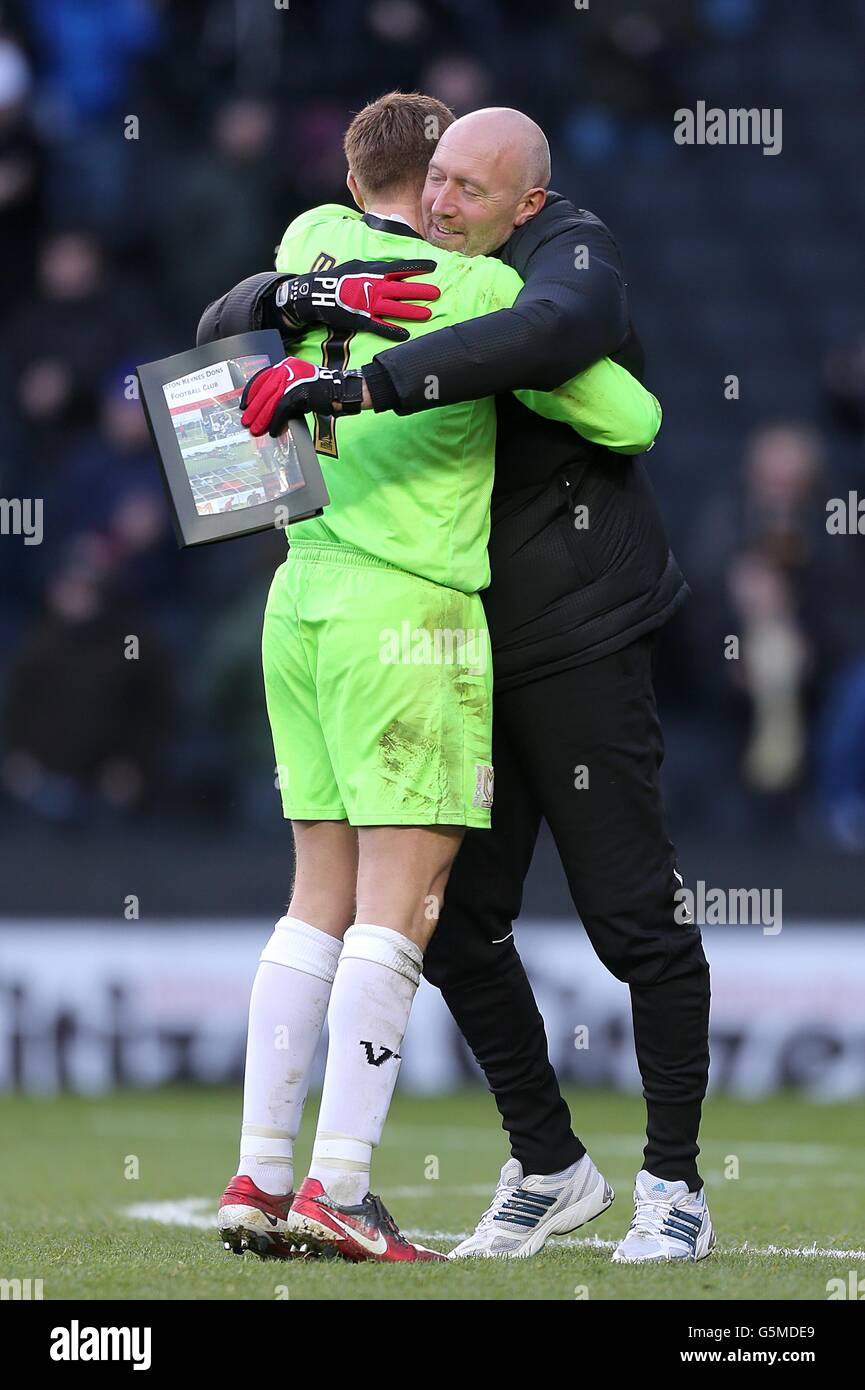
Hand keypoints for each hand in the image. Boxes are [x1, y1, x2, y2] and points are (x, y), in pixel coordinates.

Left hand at [240, 358, 364, 436]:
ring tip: (256, 429)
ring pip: (271, 401)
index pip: (262, 377)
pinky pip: (282, 409)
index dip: (250, 392)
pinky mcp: (299, 392)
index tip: (244, 404)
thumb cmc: (322, 392)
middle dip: (254, 408)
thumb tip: (268, 408)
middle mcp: (287, 369)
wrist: (342, 392)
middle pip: (264, 390)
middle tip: (247, 421)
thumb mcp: (299, 385)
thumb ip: (284, 392)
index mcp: (286, 365)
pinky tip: (273, 430)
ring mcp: (293, 380)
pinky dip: (276, 421)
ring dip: (262, 417)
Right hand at [275, 259, 439, 341]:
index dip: (417, 267)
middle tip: (437, 293)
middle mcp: (374, 287)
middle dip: (421, 291)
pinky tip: (405, 334)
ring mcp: (369, 304)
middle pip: (402, 289)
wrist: (317, 294)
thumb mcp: (358, 265)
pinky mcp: (362, 320)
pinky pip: (380, 326)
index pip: (400, 268)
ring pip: (395, 308)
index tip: (433, 266)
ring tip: (428, 313)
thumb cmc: (338, 278)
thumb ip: (376, 268)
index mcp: (374, 272)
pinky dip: (393, 331)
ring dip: (412, 311)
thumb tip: (391, 269)